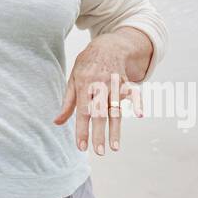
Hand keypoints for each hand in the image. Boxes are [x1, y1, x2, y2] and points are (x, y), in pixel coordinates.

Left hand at [54, 30, 149, 155]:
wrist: (108, 46)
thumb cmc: (87, 65)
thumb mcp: (72, 79)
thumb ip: (67, 102)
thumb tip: (57, 122)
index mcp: (84, 85)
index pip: (82, 111)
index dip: (82, 129)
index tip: (81, 146)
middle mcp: (99, 85)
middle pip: (99, 113)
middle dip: (99, 133)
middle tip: (99, 152)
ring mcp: (114, 84)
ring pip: (115, 109)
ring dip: (115, 129)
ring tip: (114, 147)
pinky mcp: (126, 83)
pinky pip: (132, 95)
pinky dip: (137, 103)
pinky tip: (140, 114)